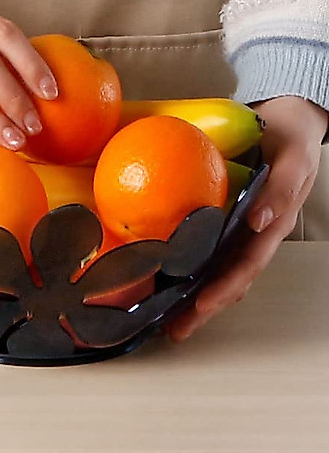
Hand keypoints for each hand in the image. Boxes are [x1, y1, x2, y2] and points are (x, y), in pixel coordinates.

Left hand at [165, 95, 326, 342]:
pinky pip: (205, 246)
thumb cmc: (288, 141)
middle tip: (174, 330)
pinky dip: (187, 265)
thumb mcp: (292, 161)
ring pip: (216, 269)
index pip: (245, 266)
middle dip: (202, 307)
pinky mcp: (223, 216)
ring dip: (193, 295)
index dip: (223, 288)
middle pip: (228, 279)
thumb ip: (280, 190)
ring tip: (165, 319)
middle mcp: (253, 234)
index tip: (200, 305)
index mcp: (270, 226)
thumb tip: (257, 220)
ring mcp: (238, 228)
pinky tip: (161, 275)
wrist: (288, 122)